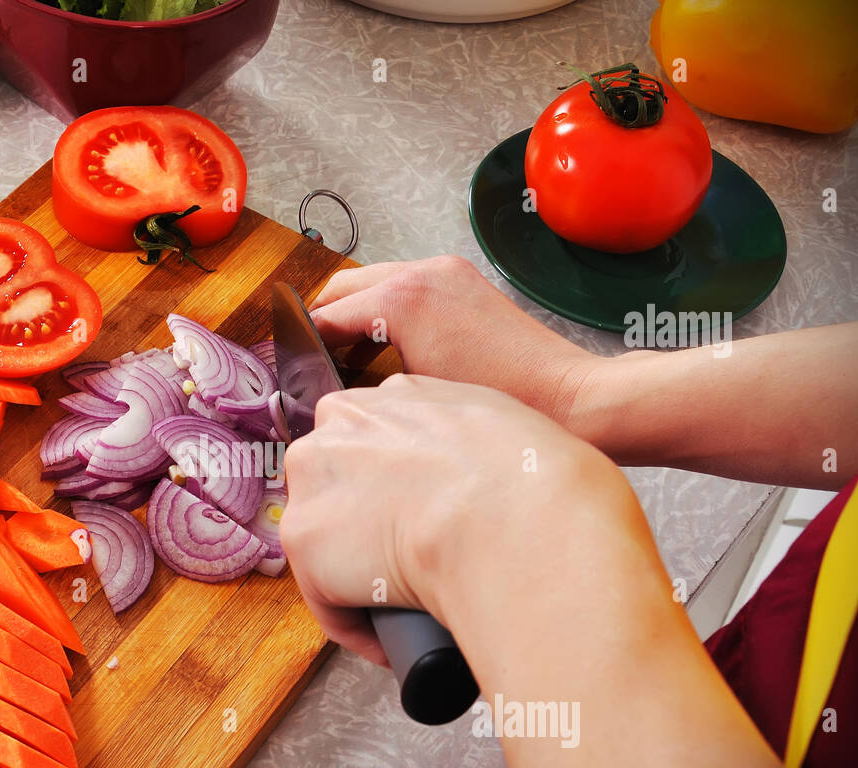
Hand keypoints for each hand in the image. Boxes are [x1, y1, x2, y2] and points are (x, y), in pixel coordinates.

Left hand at [279, 373, 638, 665]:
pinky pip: (326, 597)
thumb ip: (482, 440)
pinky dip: (356, 625)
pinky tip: (391, 642)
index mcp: (399, 393)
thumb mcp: (516, 431)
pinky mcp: (305, 540)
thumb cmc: (539, 482)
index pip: (380, 442)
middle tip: (418, 566)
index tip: (428, 521)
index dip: (401, 488)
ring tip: (406, 606)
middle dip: (371, 525)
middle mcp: (342, 424)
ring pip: (328, 539)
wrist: (517, 519)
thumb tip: (490, 484)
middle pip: (343, 484)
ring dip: (358, 574)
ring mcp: (315, 480)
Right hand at [309, 255, 597, 426]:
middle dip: (324, 319)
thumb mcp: (415, 397)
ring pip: (374, 281)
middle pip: (344, 286)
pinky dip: (385, 307)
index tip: (288, 359)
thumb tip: (333, 384)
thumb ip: (363, 380)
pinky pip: (406, 284)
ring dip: (355, 312)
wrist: (569, 399)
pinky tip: (386, 346)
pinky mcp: (464, 280)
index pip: (329, 313)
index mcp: (401, 299)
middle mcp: (422, 273)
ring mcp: (446, 272)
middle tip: (310, 357)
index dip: (303, 341)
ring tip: (344, 355)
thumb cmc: (503, 404)